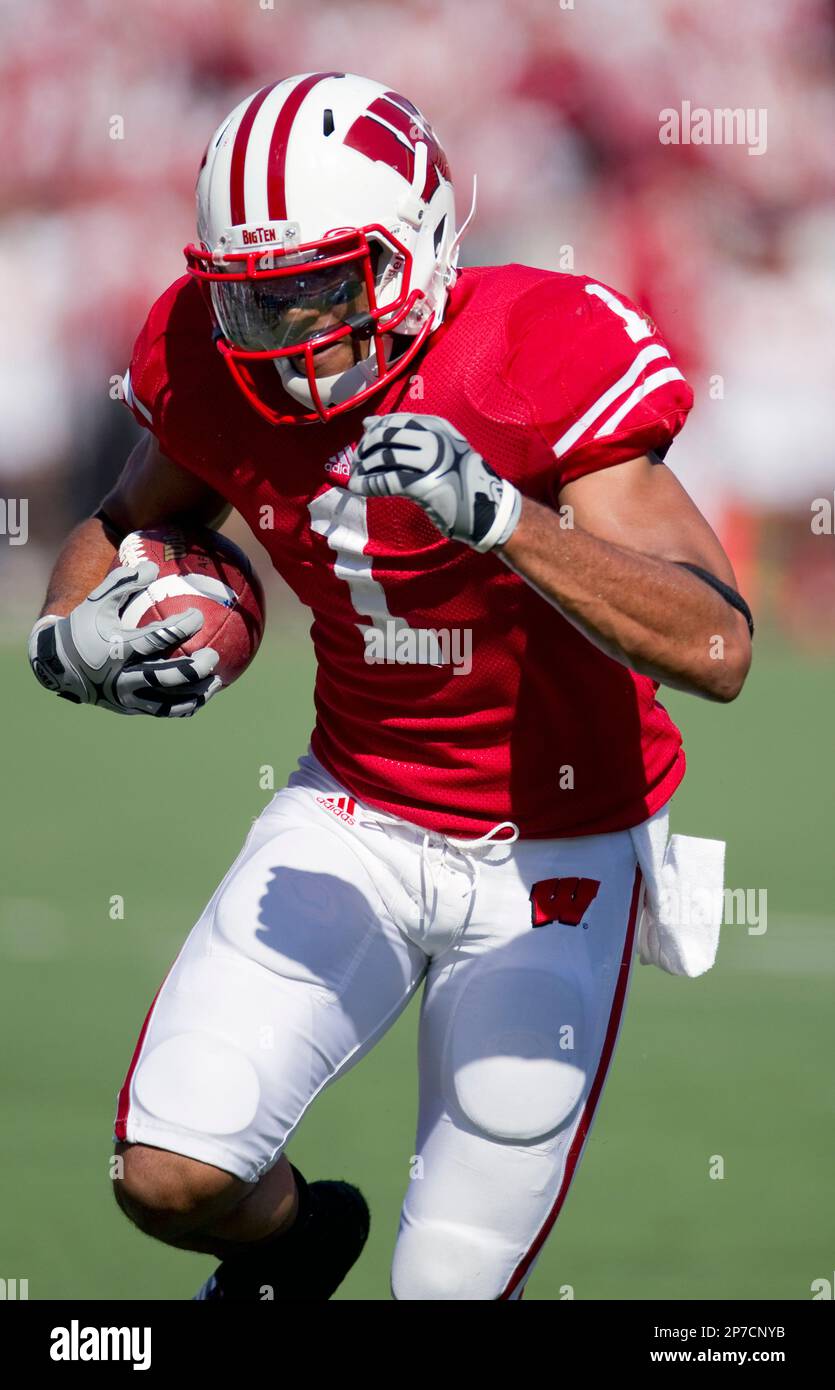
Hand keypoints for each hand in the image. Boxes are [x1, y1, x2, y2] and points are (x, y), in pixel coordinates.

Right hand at [28, 562, 220, 717]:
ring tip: (218, 681)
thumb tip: (153, 568)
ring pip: (168, 702)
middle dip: (193, 669)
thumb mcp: (97, 601)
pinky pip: (164, 711)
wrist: (59, 664)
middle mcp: (122, 677)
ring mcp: (127, 697)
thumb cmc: (84, 626)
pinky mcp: (131, 709)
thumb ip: (124, 582)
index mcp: (117, 648)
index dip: (180, 628)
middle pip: (165, 677)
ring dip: (196, 693)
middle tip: (213, 656)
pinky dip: (186, 705)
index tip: (198, 616)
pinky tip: (203, 694)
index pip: (155, 638)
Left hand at [348, 413, 521, 552]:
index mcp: (440, 428)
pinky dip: (367, 484)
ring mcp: (432, 463)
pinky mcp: (426, 487)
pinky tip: (357, 488)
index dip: (375, 430)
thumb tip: (368, 423)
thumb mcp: (444, 450)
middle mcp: (437, 440)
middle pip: (387, 436)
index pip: (396, 420)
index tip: (364, 441)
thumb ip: (411, 438)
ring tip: (356, 476)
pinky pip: (386, 482)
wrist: (492, 510)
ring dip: (363, 467)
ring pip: (384, 458)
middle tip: (358, 461)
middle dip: (365, 448)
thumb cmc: (465, 482)